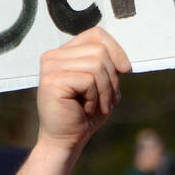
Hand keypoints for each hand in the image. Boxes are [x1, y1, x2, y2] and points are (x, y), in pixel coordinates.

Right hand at [37, 27, 132, 152]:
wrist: (67, 140)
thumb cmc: (86, 113)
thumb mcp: (103, 83)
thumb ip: (108, 64)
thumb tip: (124, 59)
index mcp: (64, 53)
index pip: (96, 34)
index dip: (116, 50)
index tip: (125, 70)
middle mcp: (52, 56)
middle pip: (99, 50)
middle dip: (112, 77)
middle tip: (106, 99)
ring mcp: (49, 67)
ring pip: (96, 64)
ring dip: (105, 90)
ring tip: (98, 105)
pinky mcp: (51, 80)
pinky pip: (89, 79)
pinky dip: (95, 97)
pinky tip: (85, 108)